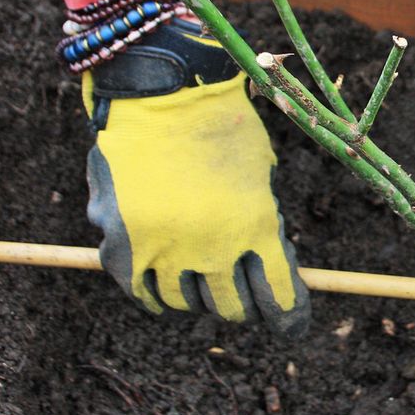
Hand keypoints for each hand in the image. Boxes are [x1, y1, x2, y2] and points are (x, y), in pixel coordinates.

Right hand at [83, 19, 308, 335]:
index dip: (289, 317)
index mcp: (257, 228)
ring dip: (198, 299)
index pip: (280, 297)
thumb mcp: (260, 175)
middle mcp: (212, 247)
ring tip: (203, 291)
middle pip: (233, 306)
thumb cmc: (222, 124)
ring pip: (185, 302)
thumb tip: (268, 266)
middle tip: (244, 302)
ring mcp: (164, 248)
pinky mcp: (123, 242)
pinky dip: (153, 295)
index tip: (292, 324)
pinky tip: (163, 293)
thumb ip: (263, 223)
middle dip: (244, 306)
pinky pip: (139, 289)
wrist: (163, 89)